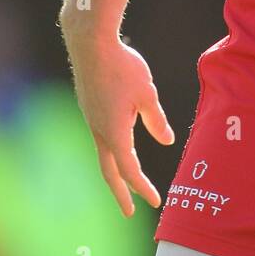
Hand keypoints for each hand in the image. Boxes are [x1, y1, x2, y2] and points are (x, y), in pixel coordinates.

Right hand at [63, 28, 174, 216]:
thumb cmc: (122, 67)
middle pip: (109, 171)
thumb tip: (166, 141)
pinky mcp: (89, 107)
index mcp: (114, 132)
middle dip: (121, 193)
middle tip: (131, 212)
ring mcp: (91, 119)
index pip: (130, 169)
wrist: (90, 43)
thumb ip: (156, 120)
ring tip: (128, 182)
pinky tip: (120, 141)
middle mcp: (99, 130)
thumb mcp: (147, 94)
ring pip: (104, 153)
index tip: (155, 201)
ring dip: (116, 170)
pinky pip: (101, 136)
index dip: (143, 187)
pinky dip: (111, 148)